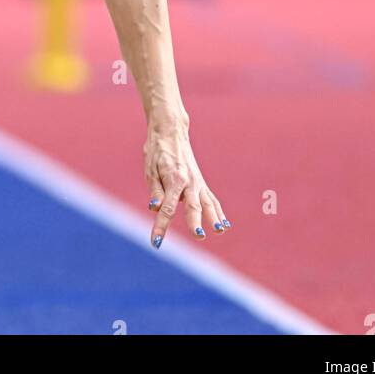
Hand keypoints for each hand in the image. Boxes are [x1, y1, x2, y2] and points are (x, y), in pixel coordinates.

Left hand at [144, 119, 230, 246]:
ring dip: (214, 217)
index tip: (156, 242)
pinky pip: (212, 199)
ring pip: (208, 203)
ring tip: (218, 231)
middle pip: (193, 205)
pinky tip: (224, 225)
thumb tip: (155, 209)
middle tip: (199, 235)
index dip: (161, 226)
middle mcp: (189, 181)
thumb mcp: (150, 169)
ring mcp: (197, 182)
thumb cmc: (157, 151)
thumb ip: (155, 191)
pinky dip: (219, 213)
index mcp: (173, 178)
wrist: (170, 131)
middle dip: (195, 221)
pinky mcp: (201, 183)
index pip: (167, 207)